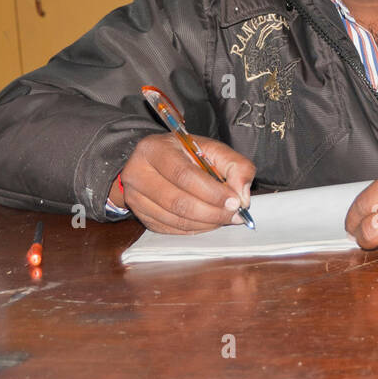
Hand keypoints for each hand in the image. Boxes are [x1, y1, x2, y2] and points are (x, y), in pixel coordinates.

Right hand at [110, 133, 254, 233]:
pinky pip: (170, 229)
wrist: (156, 161)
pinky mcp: (140, 215)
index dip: (212, 192)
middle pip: (177, 201)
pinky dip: (194, 229)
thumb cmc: (185, 154)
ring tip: (225, 218)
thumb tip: (242, 195)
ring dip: (205, 223)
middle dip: (211, 212)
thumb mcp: (211, 149)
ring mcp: (135, 197)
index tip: (235, 201)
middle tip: (234, 215)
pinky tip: (208, 222)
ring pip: (174, 219)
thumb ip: (235, 165)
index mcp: (154, 149)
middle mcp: (138, 173)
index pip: (183, 175)